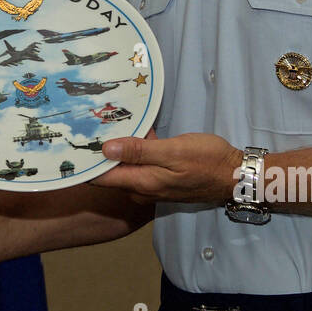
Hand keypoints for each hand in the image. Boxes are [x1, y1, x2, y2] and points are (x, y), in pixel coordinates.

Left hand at [91, 129, 243, 204]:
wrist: (236, 175)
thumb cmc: (207, 161)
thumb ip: (139, 151)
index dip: (86, 162)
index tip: (75, 141)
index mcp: (142, 182)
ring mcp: (152, 187)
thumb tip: (106, 150)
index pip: (100, 177)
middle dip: (102, 151)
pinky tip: (139, 132)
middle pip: (110, 172)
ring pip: (125, 168)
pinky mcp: (161, 181)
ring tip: (112, 121)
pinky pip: (140, 166)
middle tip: (93, 123)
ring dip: (121, 148)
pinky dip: (136, 151)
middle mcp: (142, 189)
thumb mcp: (173, 151)